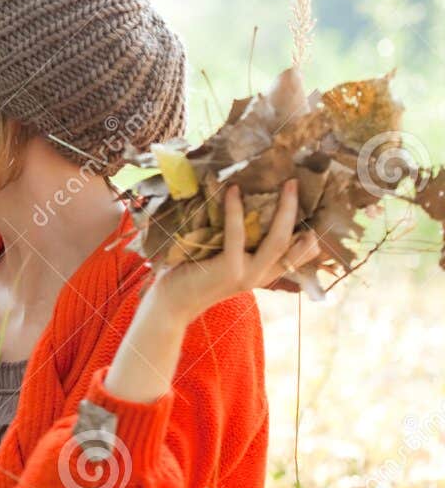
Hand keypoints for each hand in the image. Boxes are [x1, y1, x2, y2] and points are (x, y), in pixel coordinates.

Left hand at [104, 178, 319, 405]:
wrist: (171, 303)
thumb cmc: (194, 276)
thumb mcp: (224, 262)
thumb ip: (241, 246)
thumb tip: (246, 211)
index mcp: (263, 275)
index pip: (298, 257)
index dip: (310, 237)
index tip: (315, 207)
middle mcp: (260, 277)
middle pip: (292, 243)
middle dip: (296, 211)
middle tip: (295, 183)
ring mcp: (246, 275)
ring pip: (277, 239)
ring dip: (283, 208)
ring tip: (284, 183)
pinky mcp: (227, 269)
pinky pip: (236, 233)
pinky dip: (235, 210)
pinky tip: (233, 191)